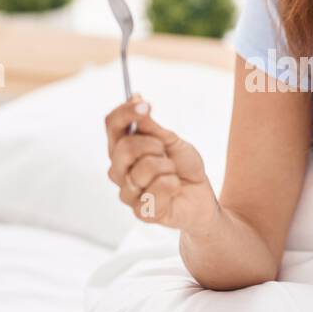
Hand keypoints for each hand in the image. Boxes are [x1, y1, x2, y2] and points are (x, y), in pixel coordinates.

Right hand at [104, 94, 218, 231]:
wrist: (200, 196)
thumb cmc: (183, 168)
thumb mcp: (172, 141)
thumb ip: (152, 126)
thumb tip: (136, 100)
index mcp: (123, 148)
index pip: (112, 125)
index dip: (126, 113)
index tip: (145, 105)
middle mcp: (119, 170)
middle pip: (124, 148)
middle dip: (154, 145)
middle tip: (165, 152)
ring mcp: (127, 191)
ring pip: (144, 169)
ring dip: (167, 167)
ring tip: (172, 173)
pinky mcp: (139, 211)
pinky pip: (156, 190)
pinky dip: (172, 185)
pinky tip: (174, 188)